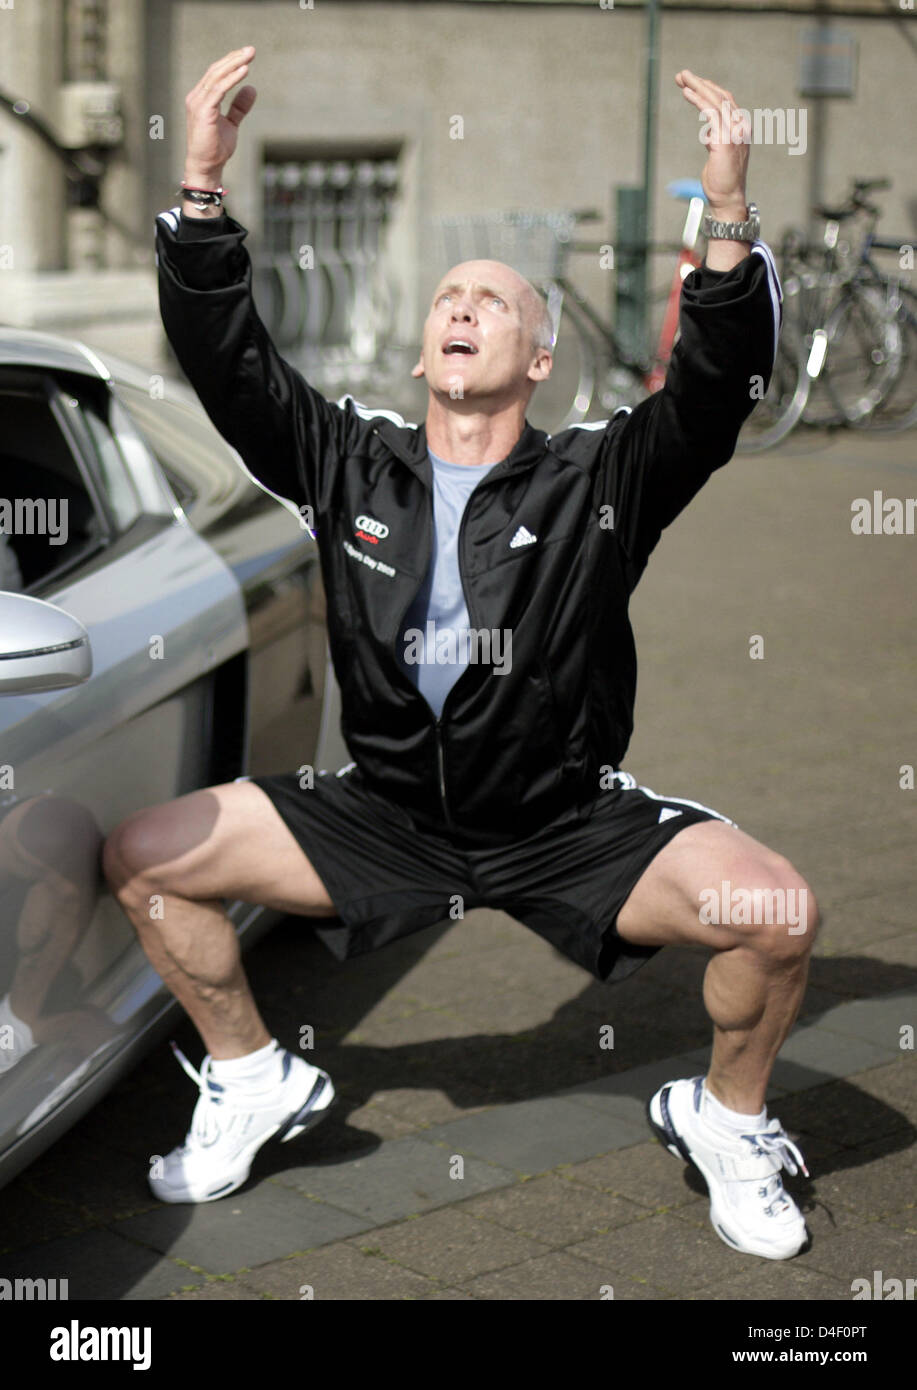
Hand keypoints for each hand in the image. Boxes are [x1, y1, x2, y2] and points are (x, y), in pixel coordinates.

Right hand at [184, 45, 257, 184]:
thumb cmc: (216, 148)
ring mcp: (198, 103)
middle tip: (251, 50)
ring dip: (234, 64)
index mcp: (202, 99)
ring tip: (249, 56)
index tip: (247, 55)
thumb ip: (239, 107)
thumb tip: (252, 88)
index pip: (216, 74)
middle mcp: (197, 97)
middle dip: (234, 58)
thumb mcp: (231, 124)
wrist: (207, 167)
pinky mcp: (203, 111)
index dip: (231, 63)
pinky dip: (232, 79)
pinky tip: (244, 71)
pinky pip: (219, 89)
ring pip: (217, 76)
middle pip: (216, 71)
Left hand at [675, 69, 748, 216]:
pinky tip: (687, 93)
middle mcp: (740, 127)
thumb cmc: (721, 181)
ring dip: (696, 86)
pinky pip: (710, 113)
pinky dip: (698, 101)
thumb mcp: (719, 155)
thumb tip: (708, 134)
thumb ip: (716, 140)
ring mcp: (734, 132)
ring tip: (681, 78)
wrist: (727, 198)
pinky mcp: (724, 140)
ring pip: (715, 101)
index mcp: (741, 128)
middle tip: (682, 74)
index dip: (709, 89)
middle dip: (700, 83)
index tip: (692, 82)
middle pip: (720, 96)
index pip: (726, 101)